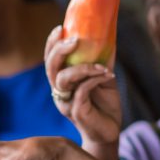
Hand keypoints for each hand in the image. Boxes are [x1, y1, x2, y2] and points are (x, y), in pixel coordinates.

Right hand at [44, 26, 121, 145]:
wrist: (109, 132)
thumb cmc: (104, 104)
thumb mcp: (103, 78)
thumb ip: (101, 61)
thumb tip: (109, 36)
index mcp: (61, 81)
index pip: (50, 59)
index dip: (52, 43)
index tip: (60, 27)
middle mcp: (59, 91)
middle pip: (50, 67)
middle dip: (59, 50)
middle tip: (75, 39)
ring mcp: (65, 102)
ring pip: (63, 79)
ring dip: (82, 67)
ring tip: (101, 65)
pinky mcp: (76, 112)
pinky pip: (81, 91)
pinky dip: (94, 79)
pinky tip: (108, 75)